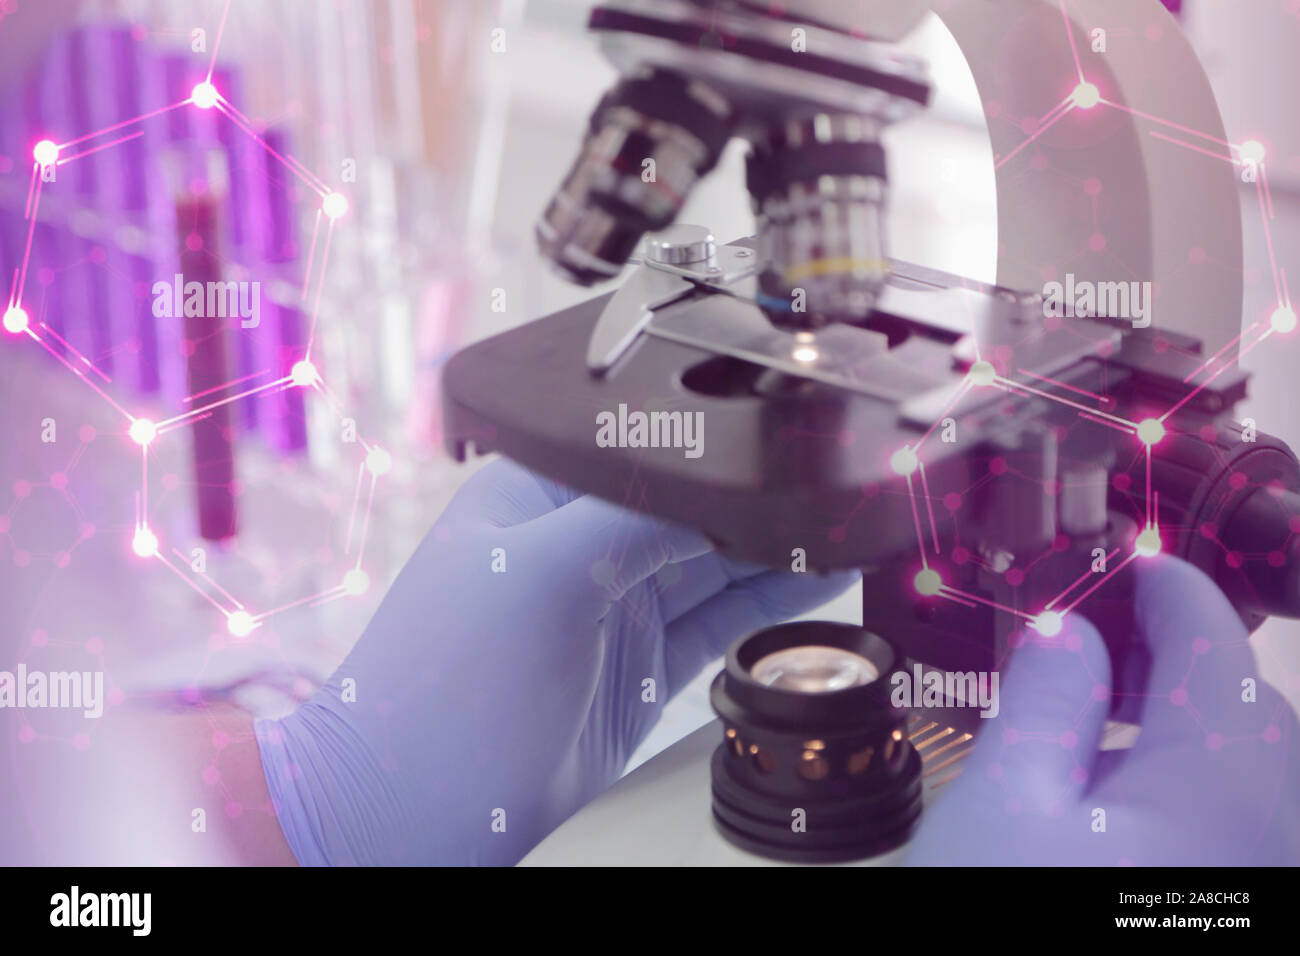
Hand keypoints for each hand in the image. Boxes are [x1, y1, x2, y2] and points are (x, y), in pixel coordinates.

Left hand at [257, 458, 857, 864]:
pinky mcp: (638, 669)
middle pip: (690, 507)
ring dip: (775, 552)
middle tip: (837, 492)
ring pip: (713, 565)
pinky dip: (766, 609)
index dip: (719, 453)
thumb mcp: (538, 573)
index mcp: (540, 493)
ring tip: (846, 531)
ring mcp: (612, 607)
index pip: (647, 455)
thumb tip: (723, 482)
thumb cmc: (444, 684)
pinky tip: (814, 588)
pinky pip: (716, 625)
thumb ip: (631, 519)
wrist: (411, 811)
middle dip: (760, 502)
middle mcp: (580, 541)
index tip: (789, 449)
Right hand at [905, 555, 1299, 864]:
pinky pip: (1229, 817)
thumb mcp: (1002, 804)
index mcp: (1220, 782)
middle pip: (1238, 704)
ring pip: (1239, 763)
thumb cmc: (1004, 915)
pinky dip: (1181, 781)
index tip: (1125, 558)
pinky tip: (1112, 792)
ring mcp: (1257, 866)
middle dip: (1169, 656)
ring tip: (1092, 713)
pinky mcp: (1233, 893)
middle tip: (1089, 636)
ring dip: (1176, 721)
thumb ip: (1044, 702)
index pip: (1212, 641)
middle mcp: (1269, 827)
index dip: (1165, 585)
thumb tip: (1068, 630)